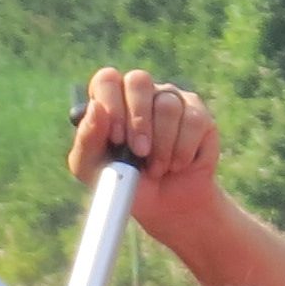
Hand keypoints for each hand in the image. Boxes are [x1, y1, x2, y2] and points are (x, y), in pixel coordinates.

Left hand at [72, 68, 221, 240]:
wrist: (164, 205)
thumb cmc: (125, 182)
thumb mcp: (93, 170)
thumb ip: (86, 139)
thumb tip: (95, 108)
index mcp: (112, 100)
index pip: (107, 81)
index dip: (111, 105)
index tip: (116, 137)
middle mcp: (141, 94)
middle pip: (138, 80)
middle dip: (138, 121)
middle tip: (139, 152)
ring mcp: (171, 100)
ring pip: (167, 105)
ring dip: (162, 146)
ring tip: (157, 168)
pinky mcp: (198, 115)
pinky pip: (193, 121)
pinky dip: (182, 151)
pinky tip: (177, 164)